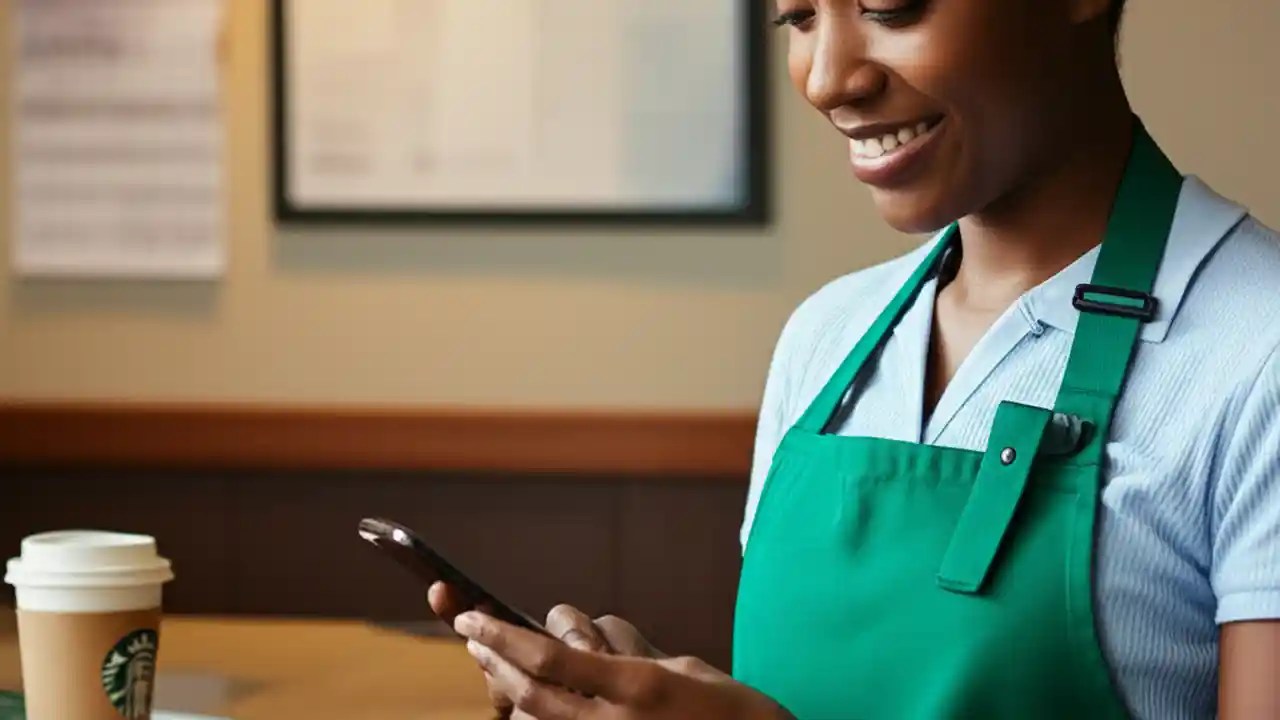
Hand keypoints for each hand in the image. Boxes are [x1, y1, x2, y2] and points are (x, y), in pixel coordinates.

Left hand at [427, 583, 664, 718]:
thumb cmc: (729, 708)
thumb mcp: (680, 667)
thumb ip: (624, 657)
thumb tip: (579, 645)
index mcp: (637, 688)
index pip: (551, 658)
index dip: (503, 636)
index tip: (471, 618)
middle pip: (531, 694)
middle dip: (496, 661)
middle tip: (473, 634)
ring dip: (511, 690)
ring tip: (496, 661)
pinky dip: (538, 716)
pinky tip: (528, 697)